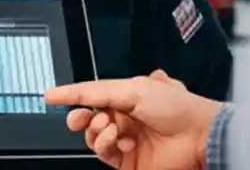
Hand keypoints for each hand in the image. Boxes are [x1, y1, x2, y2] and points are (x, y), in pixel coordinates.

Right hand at [45, 70, 221, 169]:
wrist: (198, 135)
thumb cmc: (175, 106)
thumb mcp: (132, 88)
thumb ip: (96, 91)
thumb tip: (65, 92)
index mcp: (127, 97)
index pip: (92, 95)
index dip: (72, 96)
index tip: (51, 96)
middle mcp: (125, 119)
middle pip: (89, 119)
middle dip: (80, 117)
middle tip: (78, 117)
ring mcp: (126, 141)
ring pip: (94, 138)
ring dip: (96, 130)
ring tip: (110, 125)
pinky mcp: (128, 161)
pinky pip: (104, 153)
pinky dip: (106, 144)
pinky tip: (118, 138)